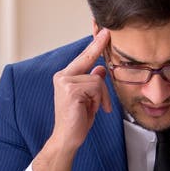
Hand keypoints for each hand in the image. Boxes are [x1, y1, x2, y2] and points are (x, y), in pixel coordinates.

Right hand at [50, 27, 112, 151]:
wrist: (67, 139)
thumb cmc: (78, 120)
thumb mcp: (90, 98)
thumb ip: (92, 82)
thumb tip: (100, 69)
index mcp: (65, 77)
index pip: (83, 57)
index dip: (94, 44)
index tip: (103, 31)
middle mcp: (62, 76)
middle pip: (89, 59)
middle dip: (98, 46)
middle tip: (107, 32)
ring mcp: (65, 82)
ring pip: (97, 79)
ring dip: (101, 96)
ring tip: (93, 108)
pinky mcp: (71, 90)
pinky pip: (96, 88)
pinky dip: (99, 100)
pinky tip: (91, 110)